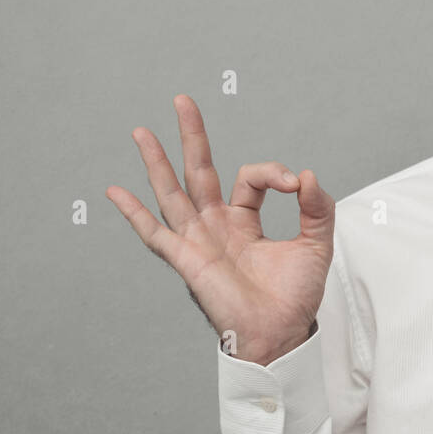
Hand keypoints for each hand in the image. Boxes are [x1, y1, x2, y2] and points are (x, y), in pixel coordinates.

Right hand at [106, 94, 334, 365]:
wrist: (281, 334)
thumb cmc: (294, 296)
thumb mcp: (316, 243)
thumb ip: (317, 207)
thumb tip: (307, 175)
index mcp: (243, 220)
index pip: (249, 178)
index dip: (272, 172)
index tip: (295, 183)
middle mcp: (216, 226)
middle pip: (198, 171)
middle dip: (191, 135)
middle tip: (182, 99)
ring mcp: (199, 241)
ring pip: (172, 192)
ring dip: (157, 162)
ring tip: (141, 131)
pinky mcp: (188, 260)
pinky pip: (155, 234)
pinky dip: (134, 213)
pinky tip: (115, 191)